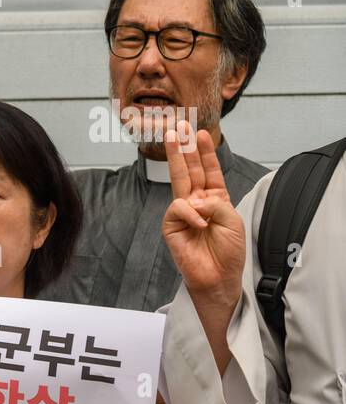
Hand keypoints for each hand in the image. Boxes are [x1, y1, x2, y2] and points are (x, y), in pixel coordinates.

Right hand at [162, 121, 245, 304]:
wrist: (218, 276)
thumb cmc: (228, 252)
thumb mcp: (232, 220)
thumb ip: (215, 203)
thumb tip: (192, 201)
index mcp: (215, 200)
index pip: (209, 171)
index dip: (205, 152)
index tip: (201, 133)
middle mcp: (198, 202)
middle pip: (189, 170)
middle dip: (184, 148)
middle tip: (177, 127)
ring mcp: (184, 213)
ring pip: (179, 181)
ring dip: (179, 160)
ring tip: (179, 153)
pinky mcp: (172, 225)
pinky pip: (179, 209)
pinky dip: (191, 214)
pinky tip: (200, 224)